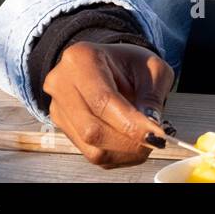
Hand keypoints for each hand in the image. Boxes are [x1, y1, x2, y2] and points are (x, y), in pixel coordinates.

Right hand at [43, 41, 173, 167]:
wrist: (110, 64)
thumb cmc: (130, 63)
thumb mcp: (153, 68)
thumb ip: (152, 96)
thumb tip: (151, 128)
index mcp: (81, 59)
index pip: (103, 101)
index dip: (130, 124)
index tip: (156, 136)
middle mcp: (61, 83)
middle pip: (92, 129)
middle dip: (128, 142)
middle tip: (155, 140)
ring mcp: (58, 108)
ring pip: (90, 147)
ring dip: (124, 152)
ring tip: (145, 139)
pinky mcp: (62, 127)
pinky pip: (89, 153)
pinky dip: (116, 154)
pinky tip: (131, 142)